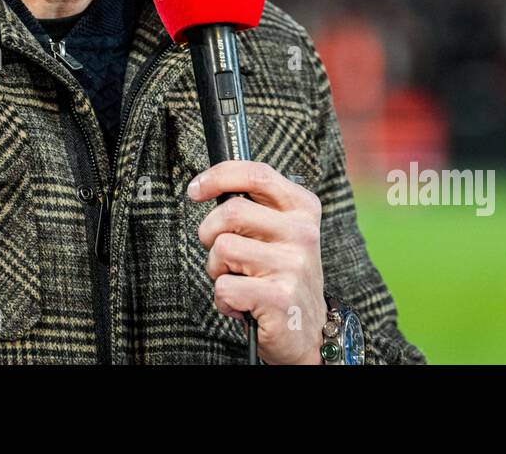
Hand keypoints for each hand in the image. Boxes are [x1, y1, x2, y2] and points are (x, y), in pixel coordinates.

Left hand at [188, 159, 327, 364]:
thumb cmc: (283, 275)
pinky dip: (223, 300)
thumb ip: (256, 206)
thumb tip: (207, 186)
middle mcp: (302, 233)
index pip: (257, 175)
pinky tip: (243, 305)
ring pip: (223, 248)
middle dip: (210, 232)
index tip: (196, 189)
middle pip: (231, 211)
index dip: (218, 176)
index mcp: (303, 209)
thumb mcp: (281, 232)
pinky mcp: (278, 297)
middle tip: (221, 252)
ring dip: (217, 269)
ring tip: (238, 280)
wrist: (308, 331)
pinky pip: (224, 287)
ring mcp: (293, 265)